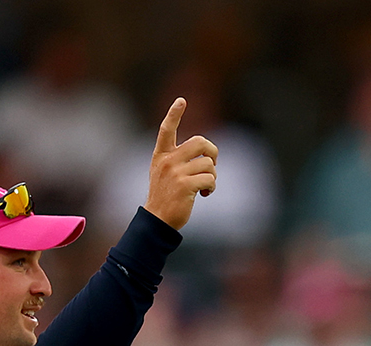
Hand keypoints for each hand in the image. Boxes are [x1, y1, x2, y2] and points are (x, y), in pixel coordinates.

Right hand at [144, 98, 217, 229]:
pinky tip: (203, 194)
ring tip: (204, 187)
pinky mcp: (185, 185)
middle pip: (201, 142)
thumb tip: (205, 154)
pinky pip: (210, 179)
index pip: (167, 129)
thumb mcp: (164, 172)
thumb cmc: (165, 195)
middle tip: (211, 164)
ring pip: (208, 164)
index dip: (174, 114)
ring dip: (212, 176)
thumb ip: (177, 159)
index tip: (181, 100)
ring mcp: (176, 172)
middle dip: (212, 152)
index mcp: (161, 155)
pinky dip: (211, 187)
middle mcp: (168, 160)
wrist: (157, 219)